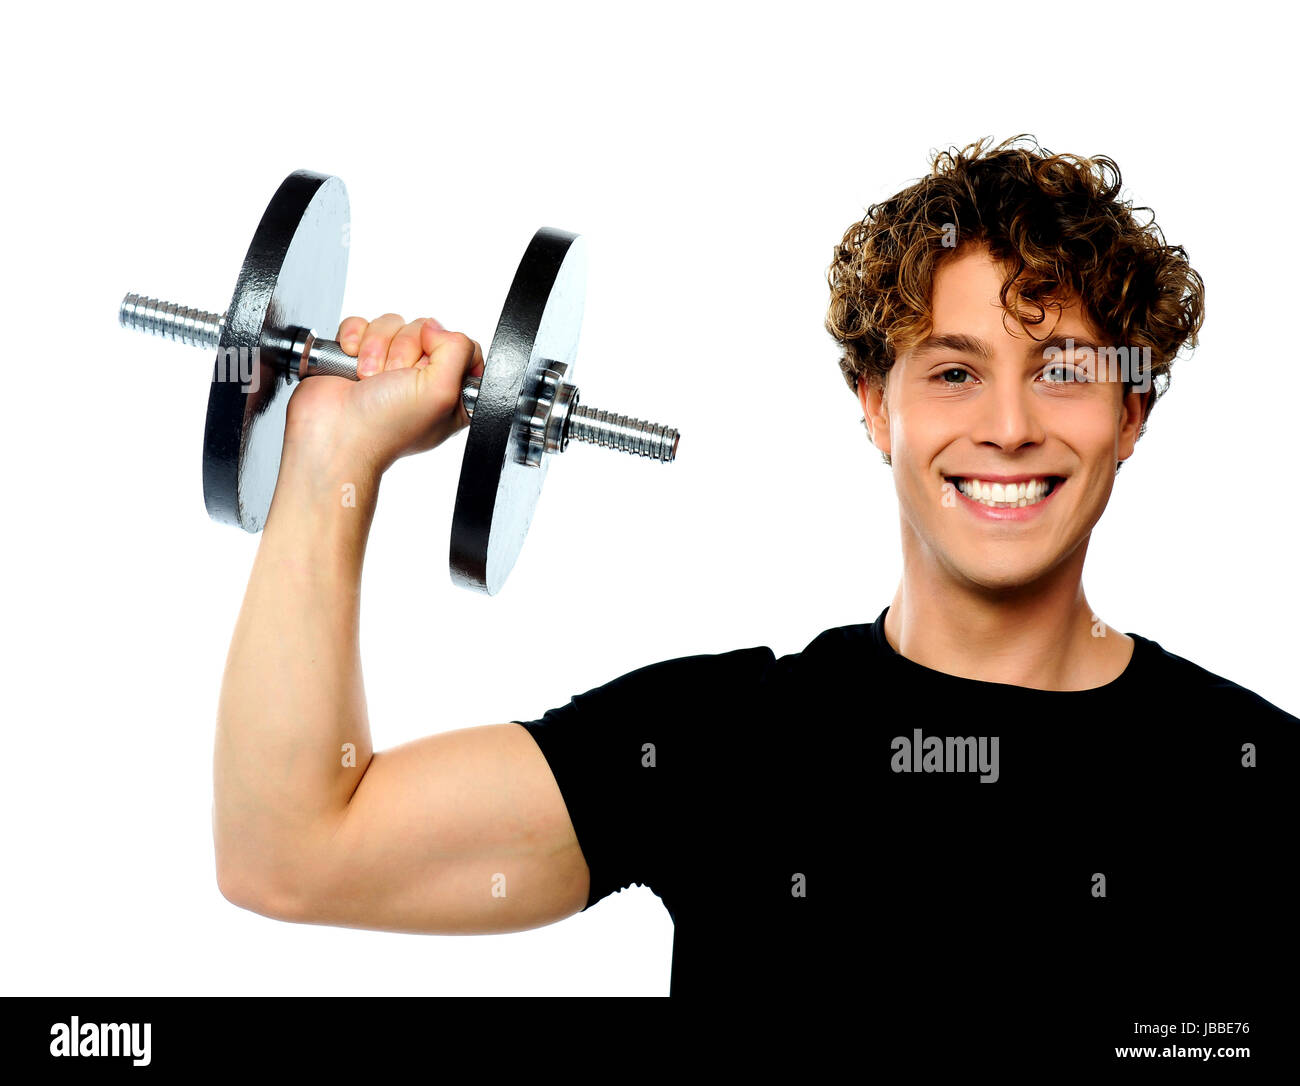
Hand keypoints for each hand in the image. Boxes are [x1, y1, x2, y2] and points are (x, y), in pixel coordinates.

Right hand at [282, 313, 484, 477]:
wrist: (333, 433)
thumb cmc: (384, 428)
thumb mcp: (442, 393)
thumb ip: (459, 351)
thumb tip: (437, 328)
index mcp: (450, 394)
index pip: (463, 347)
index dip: (443, 351)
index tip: (427, 371)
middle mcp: (421, 378)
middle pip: (425, 330)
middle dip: (404, 351)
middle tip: (392, 379)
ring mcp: (389, 365)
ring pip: (392, 325)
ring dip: (376, 348)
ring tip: (369, 377)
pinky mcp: (359, 354)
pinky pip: (362, 324)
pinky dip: (354, 339)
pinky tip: (350, 364)